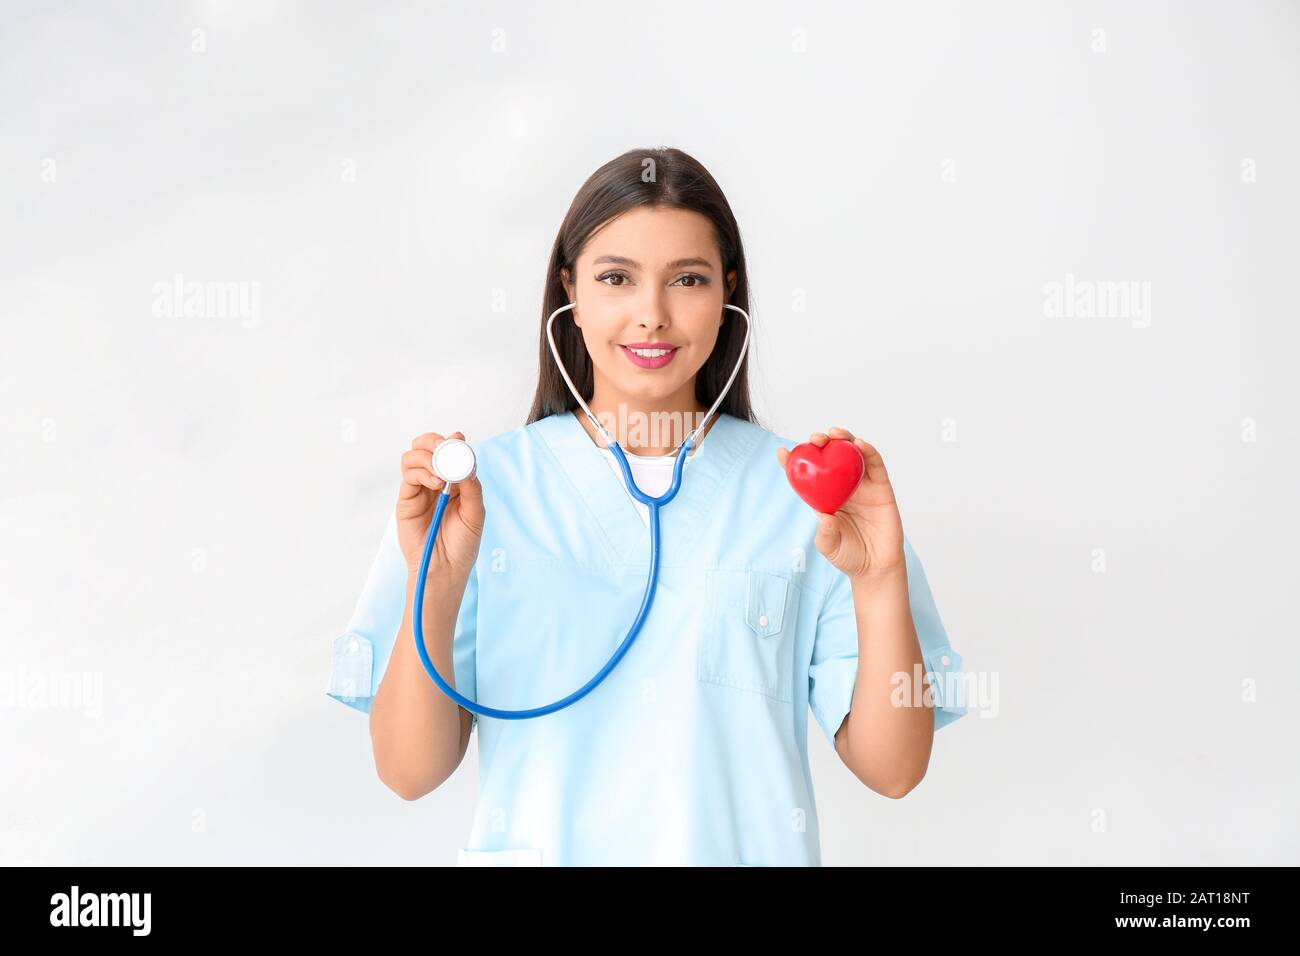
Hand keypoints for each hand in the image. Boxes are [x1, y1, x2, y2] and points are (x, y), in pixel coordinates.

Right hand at [396, 431, 484, 580]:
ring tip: (440, 469)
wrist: (445, 569)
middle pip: (426, 448)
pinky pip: (408, 477)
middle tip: (444, 447)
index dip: (453, 443)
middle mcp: (435, 482)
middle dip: (433, 442)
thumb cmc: (462, 546)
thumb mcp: (475, 515)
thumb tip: (468, 466)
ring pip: (412, 457)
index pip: (450, 453)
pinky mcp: (406, 500)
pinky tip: (436, 483)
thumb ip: (472, 489)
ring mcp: (419, 490)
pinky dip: (421, 472)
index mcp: (455, 483)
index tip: (459, 439)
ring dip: (426, 455)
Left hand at [776, 427, 904, 580]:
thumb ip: (825, 532)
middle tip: (814, 439)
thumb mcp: (829, 545)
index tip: (782, 452)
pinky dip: (868, 451)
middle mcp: (842, 487)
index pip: (807, 475)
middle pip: (831, 458)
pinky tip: (859, 444)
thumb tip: (825, 516)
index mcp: (825, 498)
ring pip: (853, 455)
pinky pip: (875, 466)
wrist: (876, 567)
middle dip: (822, 443)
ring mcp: (862, 486)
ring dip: (844, 440)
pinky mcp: (882, 488)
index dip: (794, 462)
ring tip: (834, 434)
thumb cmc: (848, 556)